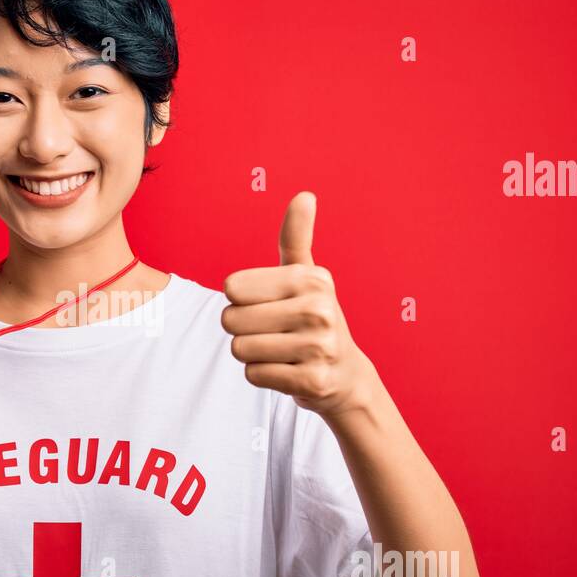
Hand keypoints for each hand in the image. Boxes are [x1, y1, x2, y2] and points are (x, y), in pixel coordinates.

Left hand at [220, 191, 376, 420]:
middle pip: (231, 320)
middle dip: (242, 329)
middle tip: (273, 333)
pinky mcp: (312, 381)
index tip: (269, 305)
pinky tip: (288, 370)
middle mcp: (319, 309)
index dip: (241, 300)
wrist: (345, 374)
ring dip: (252, 354)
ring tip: (281, 351)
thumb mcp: (307, 276)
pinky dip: (262, 375)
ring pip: (240, 349)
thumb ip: (296, 238)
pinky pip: (253, 374)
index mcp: (310, 279)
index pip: (232, 287)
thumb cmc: (314, 318)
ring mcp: (318, 347)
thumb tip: (305, 195)